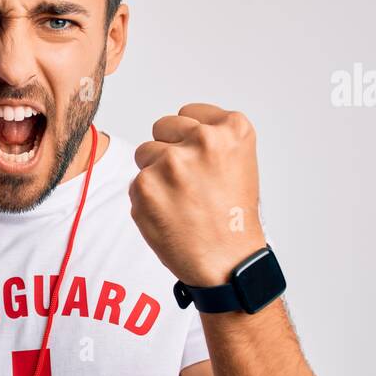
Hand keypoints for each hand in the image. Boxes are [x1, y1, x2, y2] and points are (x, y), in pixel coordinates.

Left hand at [129, 103, 267, 286]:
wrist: (226, 262)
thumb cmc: (232, 217)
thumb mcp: (239, 162)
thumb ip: (212, 137)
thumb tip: (175, 128)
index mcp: (232, 129)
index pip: (189, 114)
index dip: (190, 139)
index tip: (202, 162)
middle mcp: (203, 140)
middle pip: (162, 126)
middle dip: (169, 149)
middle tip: (189, 183)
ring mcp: (172, 161)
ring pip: (145, 153)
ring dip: (155, 173)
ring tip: (180, 200)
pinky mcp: (145, 185)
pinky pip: (136, 182)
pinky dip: (147, 198)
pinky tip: (169, 214)